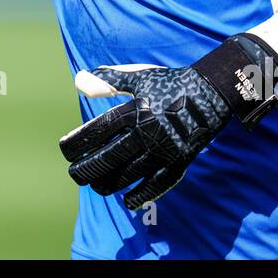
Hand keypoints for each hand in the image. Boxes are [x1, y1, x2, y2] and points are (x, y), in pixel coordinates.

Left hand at [59, 64, 231, 209]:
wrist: (212, 91)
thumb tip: (78, 81)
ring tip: (94, 186)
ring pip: (130, 174)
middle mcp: (147, 132)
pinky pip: (158, 184)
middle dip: (87, 169)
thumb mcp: (139, 76)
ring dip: (108, 183)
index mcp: (136, 110)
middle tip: (74, 174)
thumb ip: (108, 81)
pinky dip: (142, 194)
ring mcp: (164, 150)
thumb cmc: (170, 83)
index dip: (78, 142)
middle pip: (110, 157)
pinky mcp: (180, 161)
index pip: (98, 130)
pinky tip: (127, 201)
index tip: (65, 150)